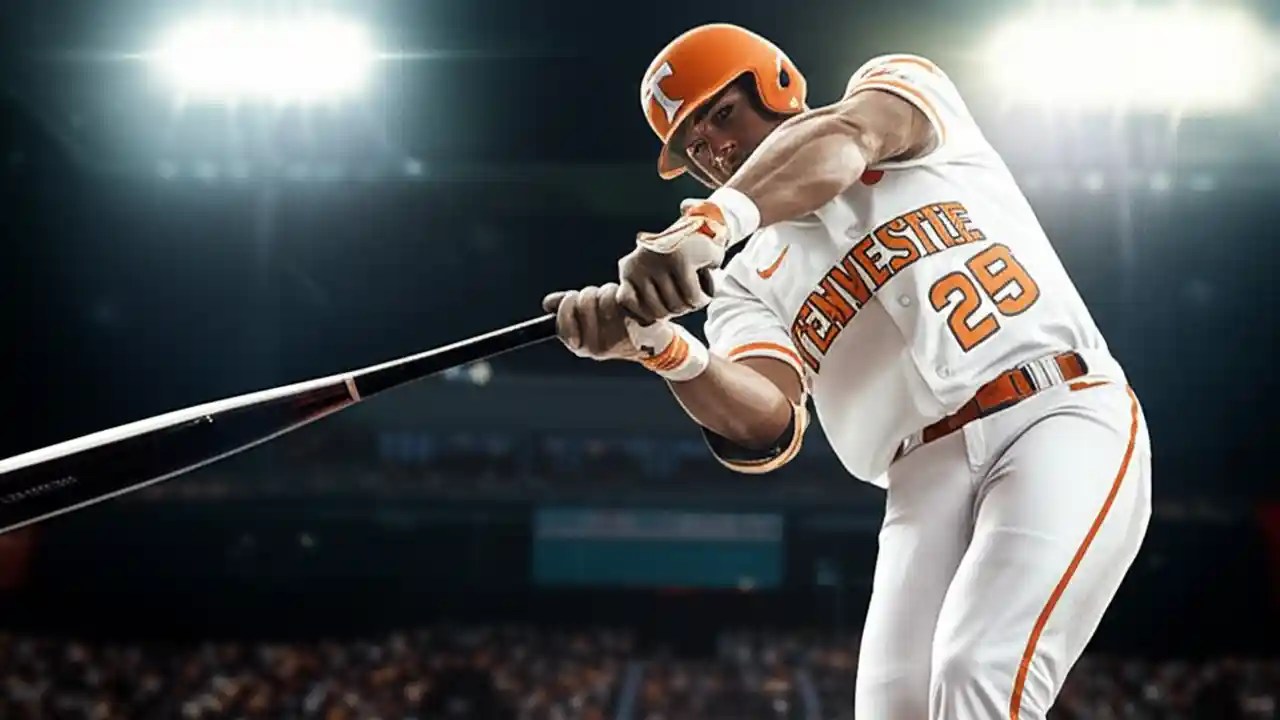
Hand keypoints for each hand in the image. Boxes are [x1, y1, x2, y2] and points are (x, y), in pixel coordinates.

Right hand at [542, 284, 644, 361]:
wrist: (652, 344)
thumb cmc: (615, 328)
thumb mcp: (588, 322)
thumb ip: (568, 311)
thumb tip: (548, 303)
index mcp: (579, 345)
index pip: (564, 314)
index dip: (568, 302)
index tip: (574, 300)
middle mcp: (594, 346)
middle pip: (584, 300)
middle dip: (590, 293)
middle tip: (597, 298)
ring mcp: (615, 339)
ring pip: (603, 296)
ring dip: (607, 292)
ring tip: (613, 301)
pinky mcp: (633, 329)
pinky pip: (622, 300)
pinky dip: (623, 296)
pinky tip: (627, 304)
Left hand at [616, 205, 728, 323]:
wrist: (704, 228)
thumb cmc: (677, 262)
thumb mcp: (653, 278)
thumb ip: (642, 300)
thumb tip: (645, 324)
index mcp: (628, 269)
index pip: (629, 305)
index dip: (651, 311)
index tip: (664, 302)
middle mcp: (639, 264)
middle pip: (658, 312)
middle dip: (677, 310)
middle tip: (687, 296)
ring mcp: (659, 261)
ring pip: (676, 306)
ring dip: (692, 304)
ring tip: (696, 290)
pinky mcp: (681, 260)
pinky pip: (692, 297)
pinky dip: (703, 297)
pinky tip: (706, 288)